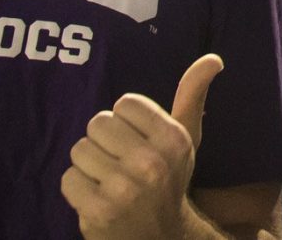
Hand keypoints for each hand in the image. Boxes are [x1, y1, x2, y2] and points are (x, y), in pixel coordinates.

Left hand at [61, 54, 222, 239]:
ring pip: (79, 150)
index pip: (124, 104)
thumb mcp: (185, 139)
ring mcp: (124, 189)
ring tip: (108, 180)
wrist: (160, 237)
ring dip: (89, 165)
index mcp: (174, 139)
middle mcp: (152, 163)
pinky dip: (77, 187)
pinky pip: (68, 178)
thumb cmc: (168, 179)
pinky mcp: (98, 211)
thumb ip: (193, 95)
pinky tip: (96, 197)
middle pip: (98, 123)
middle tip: (119, 162)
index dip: (126, 122)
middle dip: (104, 141)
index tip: (137, 141)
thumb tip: (213, 59)